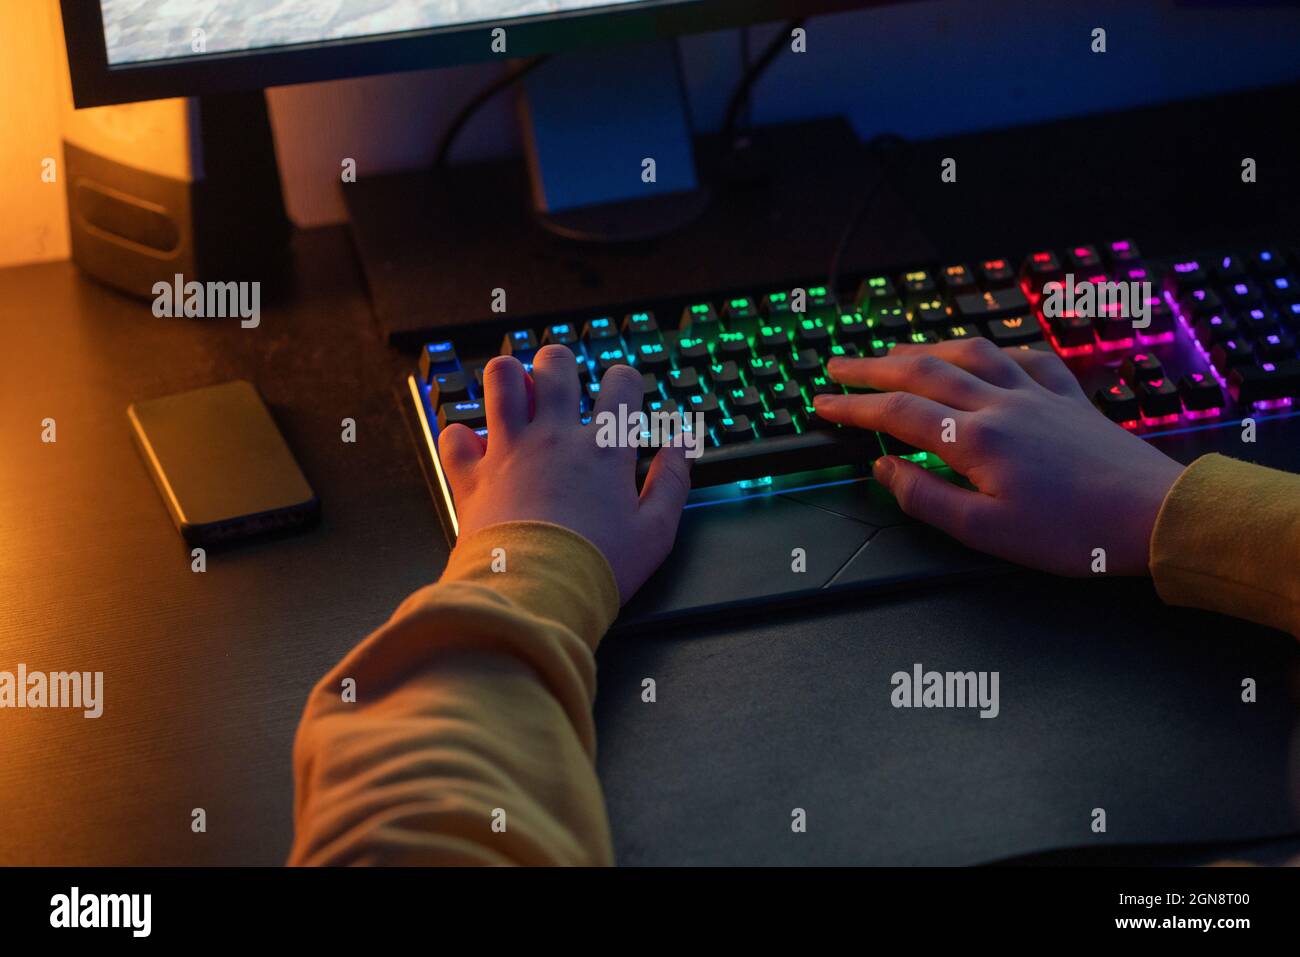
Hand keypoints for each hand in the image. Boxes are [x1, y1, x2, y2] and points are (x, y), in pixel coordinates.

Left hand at [437, 346, 691, 602]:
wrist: (534, 595)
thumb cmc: (595, 568)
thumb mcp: (656, 532)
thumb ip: (672, 482)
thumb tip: (681, 445)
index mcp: (603, 449)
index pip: (621, 383)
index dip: (624, 381)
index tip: (621, 396)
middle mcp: (554, 437)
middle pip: (556, 365)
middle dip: (561, 364)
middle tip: (562, 383)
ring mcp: (508, 450)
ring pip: (501, 379)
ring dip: (509, 378)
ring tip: (516, 395)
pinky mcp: (471, 475)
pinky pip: (454, 435)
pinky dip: (461, 436)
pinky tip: (475, 446)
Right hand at [814, 339, 1185, 575]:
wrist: (1153, 515)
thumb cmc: (1072, 533)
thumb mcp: (985, 533)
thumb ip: (926, 498)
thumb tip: (883, 470)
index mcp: (975, 439)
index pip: (896, 413)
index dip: (852, 407)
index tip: (820, 404)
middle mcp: (1000, 405)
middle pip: (922, 370)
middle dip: (871, 366)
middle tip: (836, 365)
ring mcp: (1037, 396)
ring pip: (970, 353)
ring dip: (925, 347)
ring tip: (897, 351)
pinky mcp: (1069, 399)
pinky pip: (1027, 359)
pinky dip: (998, 352)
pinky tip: (990, 355)